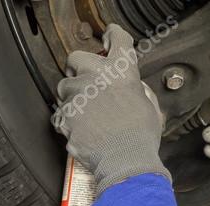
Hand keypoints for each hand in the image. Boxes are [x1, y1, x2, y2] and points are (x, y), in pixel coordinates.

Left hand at [50, 23, 170, 194]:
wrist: (127, 164)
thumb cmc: (141, 139)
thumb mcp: (149, 107)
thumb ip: (137, 90)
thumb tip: (131, 88)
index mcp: (122, 72)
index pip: (117, 39)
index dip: (112, 36)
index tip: (109, 38)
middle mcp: (96, 77)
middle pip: (76, 58)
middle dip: (79, 68)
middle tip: (87, 81)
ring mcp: (77, 96)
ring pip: (64, 88)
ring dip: (73, 97)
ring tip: (88, 115)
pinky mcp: (65, 116)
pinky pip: (61, 114)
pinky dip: (68, 121)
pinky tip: (83, 130)